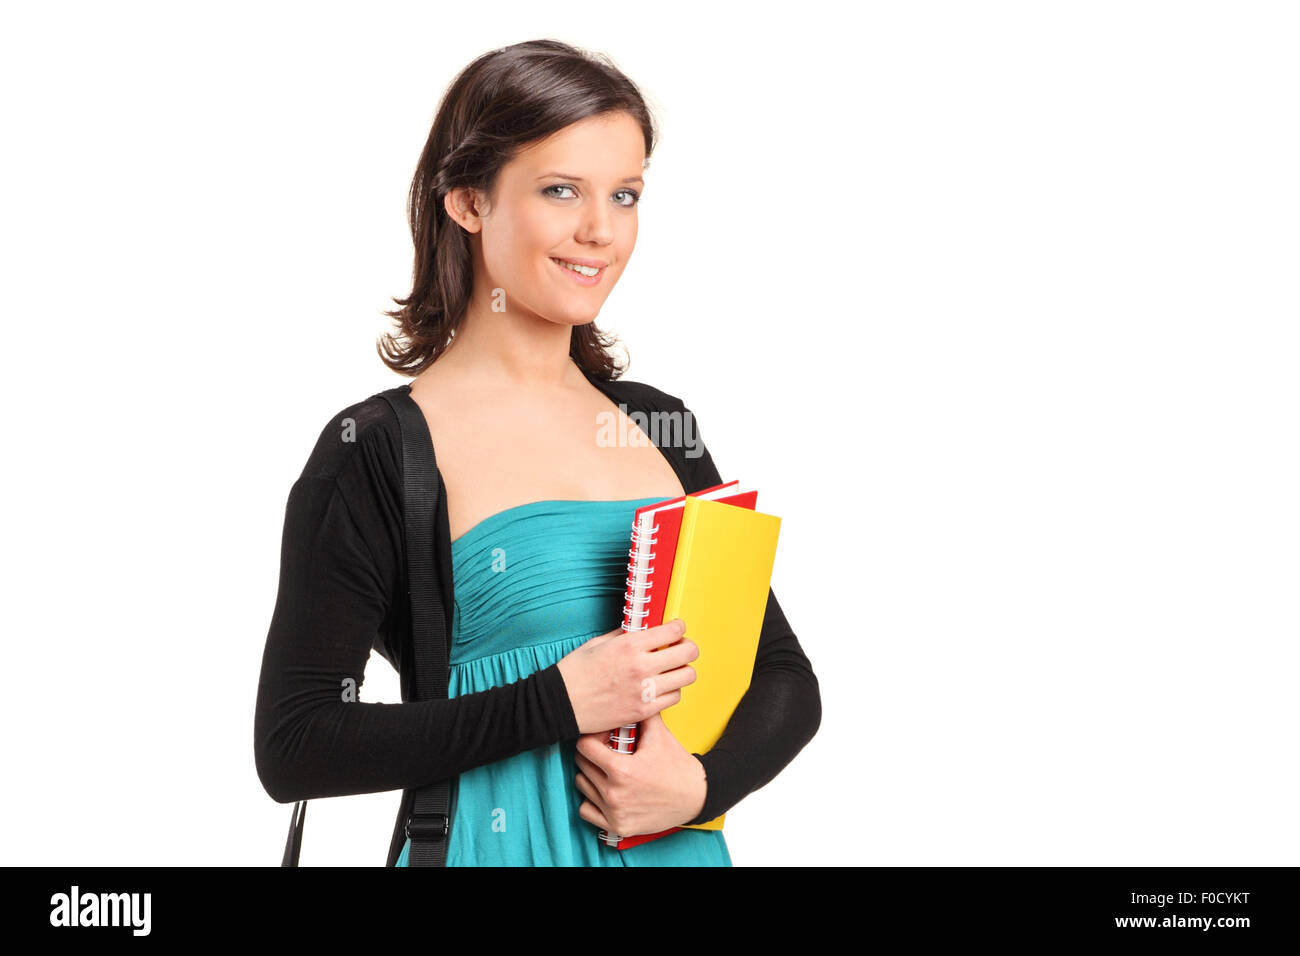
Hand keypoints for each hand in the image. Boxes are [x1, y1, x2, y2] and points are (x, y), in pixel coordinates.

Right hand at [556, 619, 698, 733]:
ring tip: (671, 670)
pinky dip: (672, 691)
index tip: (677, 629)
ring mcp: (645, 691)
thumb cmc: (575, 672)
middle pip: (688, 653)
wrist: (561, 704)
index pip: (673, 631)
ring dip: (682, 671)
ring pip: (686, 677)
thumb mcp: (598, 643)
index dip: (679, 628)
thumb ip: (625, 635)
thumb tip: (643, 629)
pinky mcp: (644, 711)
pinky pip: (674, 697)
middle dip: (687, 648)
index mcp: (630, 645)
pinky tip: (661, 687)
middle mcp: (642, 666)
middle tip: (680, 649)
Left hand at [572, 710, 707, 836]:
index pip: (584, 747)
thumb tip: (629, 690)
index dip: (591, 738)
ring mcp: (614, 812)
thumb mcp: (659, 734)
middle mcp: (614, 793)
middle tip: (606, 752)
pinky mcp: (617, 827)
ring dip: (591, 776)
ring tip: (608, 771)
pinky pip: (585, 810)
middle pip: (581, 765)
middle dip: (591, 755)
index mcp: (621, 769)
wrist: (696, 797)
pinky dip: (592, 801)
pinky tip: (606, 792)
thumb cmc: (676, 764)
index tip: (602, 738)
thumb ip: (640, 712)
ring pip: (582, 785)